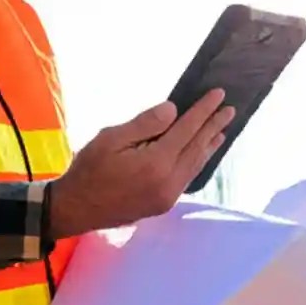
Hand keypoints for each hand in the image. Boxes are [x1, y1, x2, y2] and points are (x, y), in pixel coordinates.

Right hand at [47, 89, 234, 238]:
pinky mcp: (163, 204)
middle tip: (230, 110)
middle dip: (214, 126)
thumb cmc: (88, 169)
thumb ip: (145, 124)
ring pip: (195, 165)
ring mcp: (168, 196)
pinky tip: (201, 153)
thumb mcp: (110, 138)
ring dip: (209, 145)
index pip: (187, 130)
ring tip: (222, 130)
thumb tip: (173, 110)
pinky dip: (198, 161)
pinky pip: (188, 177)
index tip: (218, 95)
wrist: (75, 209)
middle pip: (197, 148)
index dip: (204, 110)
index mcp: (155, 162)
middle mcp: (168, 181)